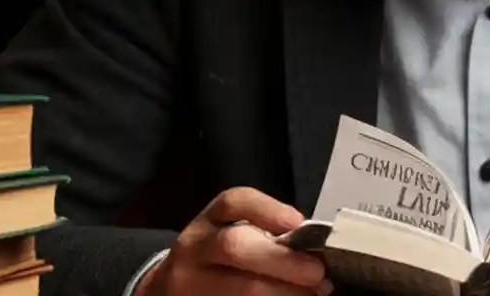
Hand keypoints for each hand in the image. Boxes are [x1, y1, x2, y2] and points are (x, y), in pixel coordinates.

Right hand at [136, 187, 331, 295]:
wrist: (172, 287)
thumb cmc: (218, 257)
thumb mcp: (230, 233)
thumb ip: (264, 234)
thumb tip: (314, 246)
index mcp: (209, 221)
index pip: (234, 202)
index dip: (268, 210)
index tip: (299, 223)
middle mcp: (194, 248)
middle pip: (235, 246)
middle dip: (282, 261)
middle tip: (317, 273)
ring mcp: (191, 284)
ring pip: (238, 288)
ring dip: (282, 292)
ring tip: (312, 295)